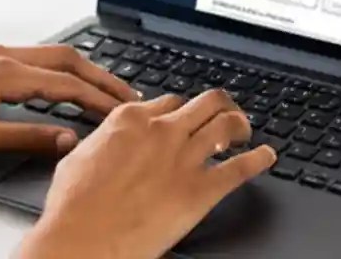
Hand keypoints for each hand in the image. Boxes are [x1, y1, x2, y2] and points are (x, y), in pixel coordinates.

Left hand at [0, 44, 138, 154]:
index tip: (123, 110)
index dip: (99, 99)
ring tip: (101, 87)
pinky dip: (55, 69)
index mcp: (5, 72)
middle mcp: (1, 56)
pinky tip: (56, 83)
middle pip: (66, 59)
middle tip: (126, 93)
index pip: (67, 84)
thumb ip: (26, 136)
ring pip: (49, 56)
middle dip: (100, 75)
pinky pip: (31, 59)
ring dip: (79, 69)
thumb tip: (65, 139)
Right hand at [18, 90, 277, 258]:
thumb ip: (98, 145)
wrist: (83, 238)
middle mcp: (162, 132)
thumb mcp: (77, 159)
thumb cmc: (73, 207)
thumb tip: (95, 145)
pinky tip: (266, 157)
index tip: (183, 118)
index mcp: (131, 120)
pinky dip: (259, 159)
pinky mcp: (201, 191)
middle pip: (206, 101)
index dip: (180, 110)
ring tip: (246, 131)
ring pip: (227, 124)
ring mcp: (184, 159)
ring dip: (241, 125)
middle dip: (220, 105)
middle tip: (226, 112)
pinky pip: (240, 168)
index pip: (168, 102)